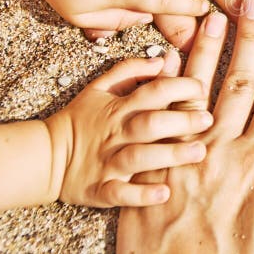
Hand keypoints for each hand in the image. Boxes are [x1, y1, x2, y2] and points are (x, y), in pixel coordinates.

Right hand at [44, 57, 213, 207]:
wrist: (45, 156)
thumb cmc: (81, 119)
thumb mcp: (100, 88)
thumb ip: (131, 70)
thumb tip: (164, 58)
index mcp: (120, 108)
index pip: (153, 92)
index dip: (179, 86)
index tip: (202, 87)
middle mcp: (117, 134)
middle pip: (150, 123)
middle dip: (180, 120)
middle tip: (207, 120)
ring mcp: (108, 162)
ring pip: (140, 157)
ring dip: (169, 155)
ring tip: (198, 153)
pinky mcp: (101, 189)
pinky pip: (120, 193)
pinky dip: (141, 195)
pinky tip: (163, 194)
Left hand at [117, 2, 253, 253]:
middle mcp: (223, 145)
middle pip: (241, 79)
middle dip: (251, 36)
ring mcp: (187, 151)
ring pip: (199, 87)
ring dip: (209, 48)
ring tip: (214, 13)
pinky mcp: (157, 163)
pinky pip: (160, 113)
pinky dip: (165, 82)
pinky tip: (168, 54)